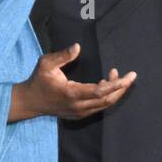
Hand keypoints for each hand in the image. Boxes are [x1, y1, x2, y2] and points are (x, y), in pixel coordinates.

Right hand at [10, 43, 135, 121]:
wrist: (30, 102)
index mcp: (71, 93)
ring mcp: (79, 112)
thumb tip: (78, 46)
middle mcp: (78, 106)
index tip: (128, 76)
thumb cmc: (38, 80)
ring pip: (104, 105)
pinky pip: (99, 107)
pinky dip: (107, 96)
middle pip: (107, 100)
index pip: (100, 92)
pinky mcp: (79, 114)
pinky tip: (107, 84)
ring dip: (114, 91)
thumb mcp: (46, 64)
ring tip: (117, 75)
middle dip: (121, 88)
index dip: (116, 85)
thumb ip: (62, 56)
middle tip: (131, 76)